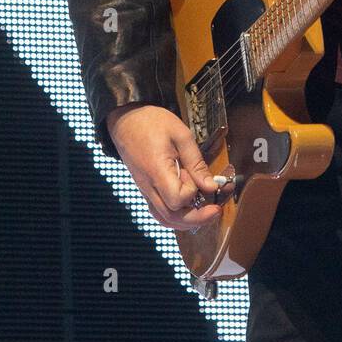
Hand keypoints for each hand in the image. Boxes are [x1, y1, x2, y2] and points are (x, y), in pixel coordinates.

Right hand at [107, 104, 234, 230]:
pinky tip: (187, 208)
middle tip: (215, 209)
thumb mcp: (181, 134)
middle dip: (197, 217)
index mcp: (157, 171)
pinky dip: (175, 216)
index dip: (192, 192)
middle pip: (172, 217)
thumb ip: (196, 162)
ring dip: (187, 220)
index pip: (177, 199)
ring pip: (165, 219)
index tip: (198, 178)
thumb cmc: (152, 123)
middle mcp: (149, 187)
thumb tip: (211, 186)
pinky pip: (159, 212)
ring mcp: (145, 191)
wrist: (126, 121)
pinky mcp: (145, 190)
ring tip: (204, 211)